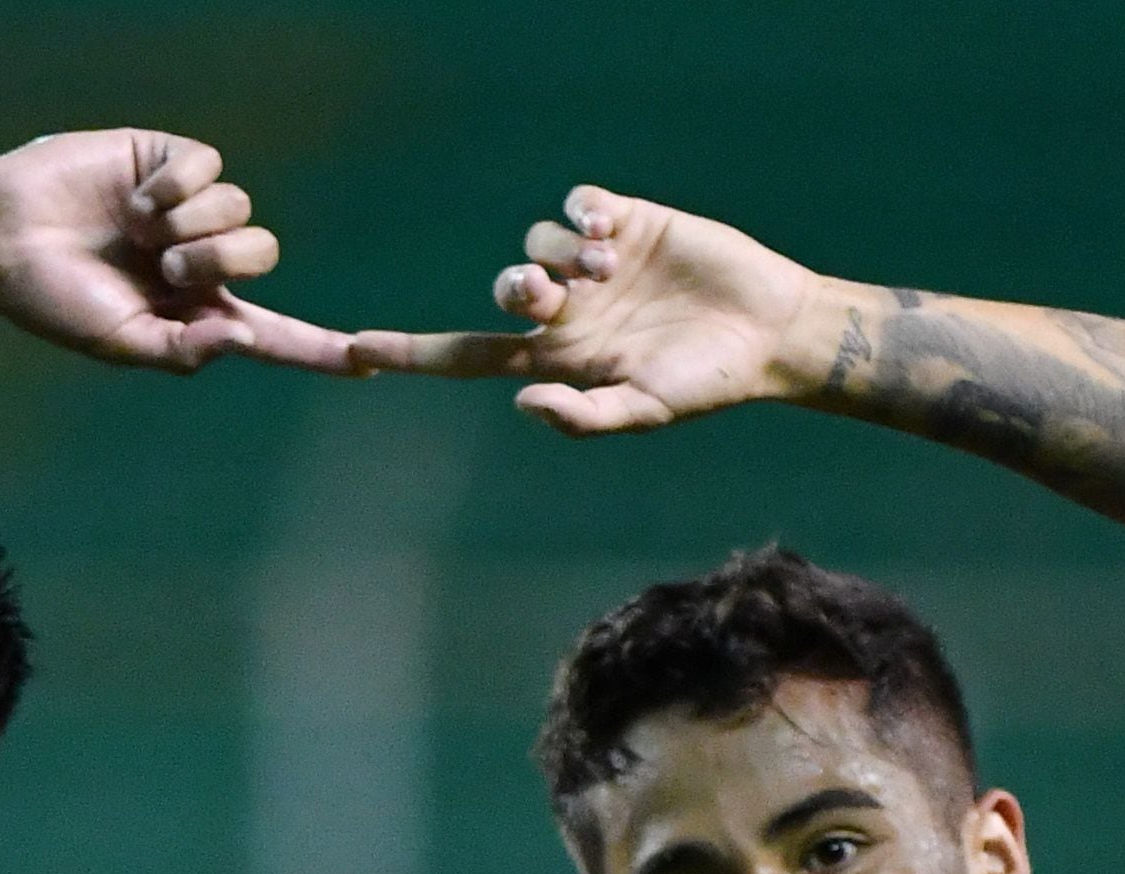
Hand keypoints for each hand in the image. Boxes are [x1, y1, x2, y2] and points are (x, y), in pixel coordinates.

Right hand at [0, 130, 352, 374]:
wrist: (1, 238)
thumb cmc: (54, 300)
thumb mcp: (120, 343)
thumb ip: (184, 351)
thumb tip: (241, 340)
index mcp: (198, 314)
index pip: (272, 334)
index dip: (321, 349)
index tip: (371, 364)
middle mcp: (203, 261)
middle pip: (263, 254)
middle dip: (220, 261)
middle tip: (165, 268)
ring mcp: (190, 210)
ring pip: (241, 208)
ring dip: (192, 224)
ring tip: (139, 231)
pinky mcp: (170, 161)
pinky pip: (210, 165)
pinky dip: (177, 185)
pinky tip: (138, 197)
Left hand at [346, 186, 815, 434]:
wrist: (768, 332)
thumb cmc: (706, 383)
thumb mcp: (647, 411)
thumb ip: (586, 417)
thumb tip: (522, 403)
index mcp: (557, 360)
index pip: (467, 356)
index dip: (413, 352)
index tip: (356, 350)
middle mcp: (565, 310)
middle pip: (506, 289)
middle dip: (518, 287)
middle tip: (548, 293)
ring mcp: (592, 265)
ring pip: (538, 241)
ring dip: (563, 254)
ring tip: (611, 269)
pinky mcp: (626, 222)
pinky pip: (578, 205)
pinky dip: (584, 215)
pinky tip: (611, 234)